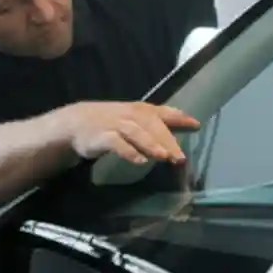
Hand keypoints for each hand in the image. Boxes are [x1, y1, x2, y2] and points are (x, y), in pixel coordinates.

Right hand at [58, 101, 201, 165]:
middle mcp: (131, 115)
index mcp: (142, 110)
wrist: (75, 122)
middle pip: (152, 126)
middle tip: (180, 158)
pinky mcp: (102, 136)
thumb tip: (192, 124)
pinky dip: (129, 151)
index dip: (180, 118)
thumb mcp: (138, 119)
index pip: (164, 113)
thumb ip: (164, 122)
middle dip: (167, 141)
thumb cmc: (113, 122)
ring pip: (137, 133)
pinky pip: (117, 143)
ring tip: (164, 157)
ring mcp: (116, 125)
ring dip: (151, 144)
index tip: (197, 126)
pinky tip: (140, 161)